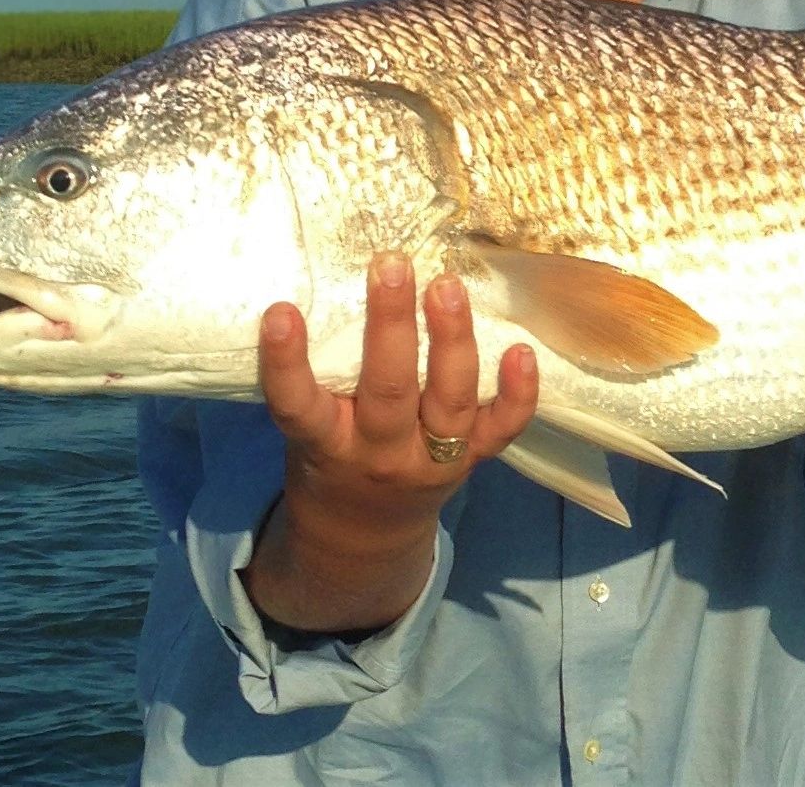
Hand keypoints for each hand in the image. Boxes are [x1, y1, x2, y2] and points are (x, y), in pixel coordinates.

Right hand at [242, 252, 537, 633]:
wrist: (361, 538)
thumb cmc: (328, 460)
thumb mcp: (308, 430)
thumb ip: (319, 378)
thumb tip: (325, 286)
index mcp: (324, 445)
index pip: (298, 405)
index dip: (288, 362)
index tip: (281, 311)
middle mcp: (379, 454)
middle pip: (388, 391)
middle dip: (391, 326)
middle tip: (392, 266)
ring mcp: (432, 460)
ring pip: (448, 403)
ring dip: (453, 340)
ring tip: (448, 286)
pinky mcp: (472, 461)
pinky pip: (501, 429)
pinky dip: (518, 393)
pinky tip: (522, 350)